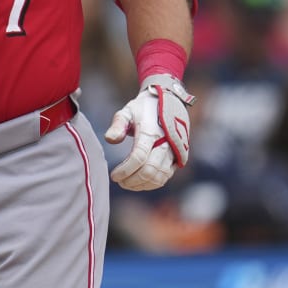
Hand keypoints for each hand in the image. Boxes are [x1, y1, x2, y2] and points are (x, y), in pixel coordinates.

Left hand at [104, 74, 195, 190]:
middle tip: (119, 181)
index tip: (113, 176)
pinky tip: (139, 183)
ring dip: (141, 184)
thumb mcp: (127, 111)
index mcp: (151, 132)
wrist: (170, 102)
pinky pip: (166, 176)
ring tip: (127, 184)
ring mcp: (174, 152)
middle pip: (149, 171)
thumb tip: (109, 140)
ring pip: (159, 177)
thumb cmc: (144, 108)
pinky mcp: (178, 157)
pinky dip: (152, 184)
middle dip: (132, 180)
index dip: (125, 170)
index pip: (138, 157)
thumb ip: (117, 124)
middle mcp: (166, 144)